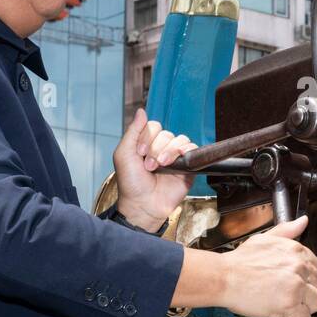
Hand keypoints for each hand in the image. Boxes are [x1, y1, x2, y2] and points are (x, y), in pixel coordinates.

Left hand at [112, 108, 196, 230]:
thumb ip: (132, 131)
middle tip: (149, 165)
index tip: (139, 153)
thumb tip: (141, 111)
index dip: (147, 137)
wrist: (143, 205)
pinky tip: (176, 161)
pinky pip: (192, 149)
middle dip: (156, 149)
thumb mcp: (123, 154)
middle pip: (166, 133)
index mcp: (146, 143)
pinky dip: (185, 151)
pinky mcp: (187, 166)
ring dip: (169, 151)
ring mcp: (175, 157)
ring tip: (161, 166)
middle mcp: (161, 148)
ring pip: (179, 139)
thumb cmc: (131, 183)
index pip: (153, 126)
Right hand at [221, 216, 316, 316]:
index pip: (316, 267)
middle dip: (305, 292)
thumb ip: (287, 230)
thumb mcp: (265, 239)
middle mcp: (300, 267)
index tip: (292, 281)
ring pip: (315, 302)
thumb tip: (303, 222)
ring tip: (282, 303)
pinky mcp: (290, 304)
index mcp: (296, 250)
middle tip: (284, 293)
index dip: (304, 277)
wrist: (224, 277)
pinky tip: (279, 311)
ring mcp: (297, 286)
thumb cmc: (240, 262)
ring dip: (301, 306)